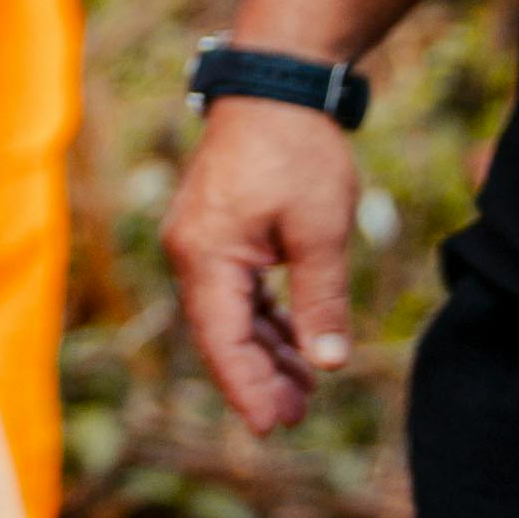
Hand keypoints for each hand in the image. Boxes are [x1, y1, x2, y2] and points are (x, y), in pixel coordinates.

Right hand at [167, 94, 365, 432]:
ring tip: (303, 389)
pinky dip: (263, 320)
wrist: (274, 90)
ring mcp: (200, 243)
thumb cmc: (294, 154)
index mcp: (205, 256)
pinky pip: (235, 291)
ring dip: (264, 352)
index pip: (222, 339)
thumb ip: (321, 300)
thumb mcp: (319, 232)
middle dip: (257, 377)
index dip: (246, 387)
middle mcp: (190, 254)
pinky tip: (293, 341)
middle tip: (296, 417)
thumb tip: (328, 362)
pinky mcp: (217, 233)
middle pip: (220, 333)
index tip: (272, 427)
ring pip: (229, 315)